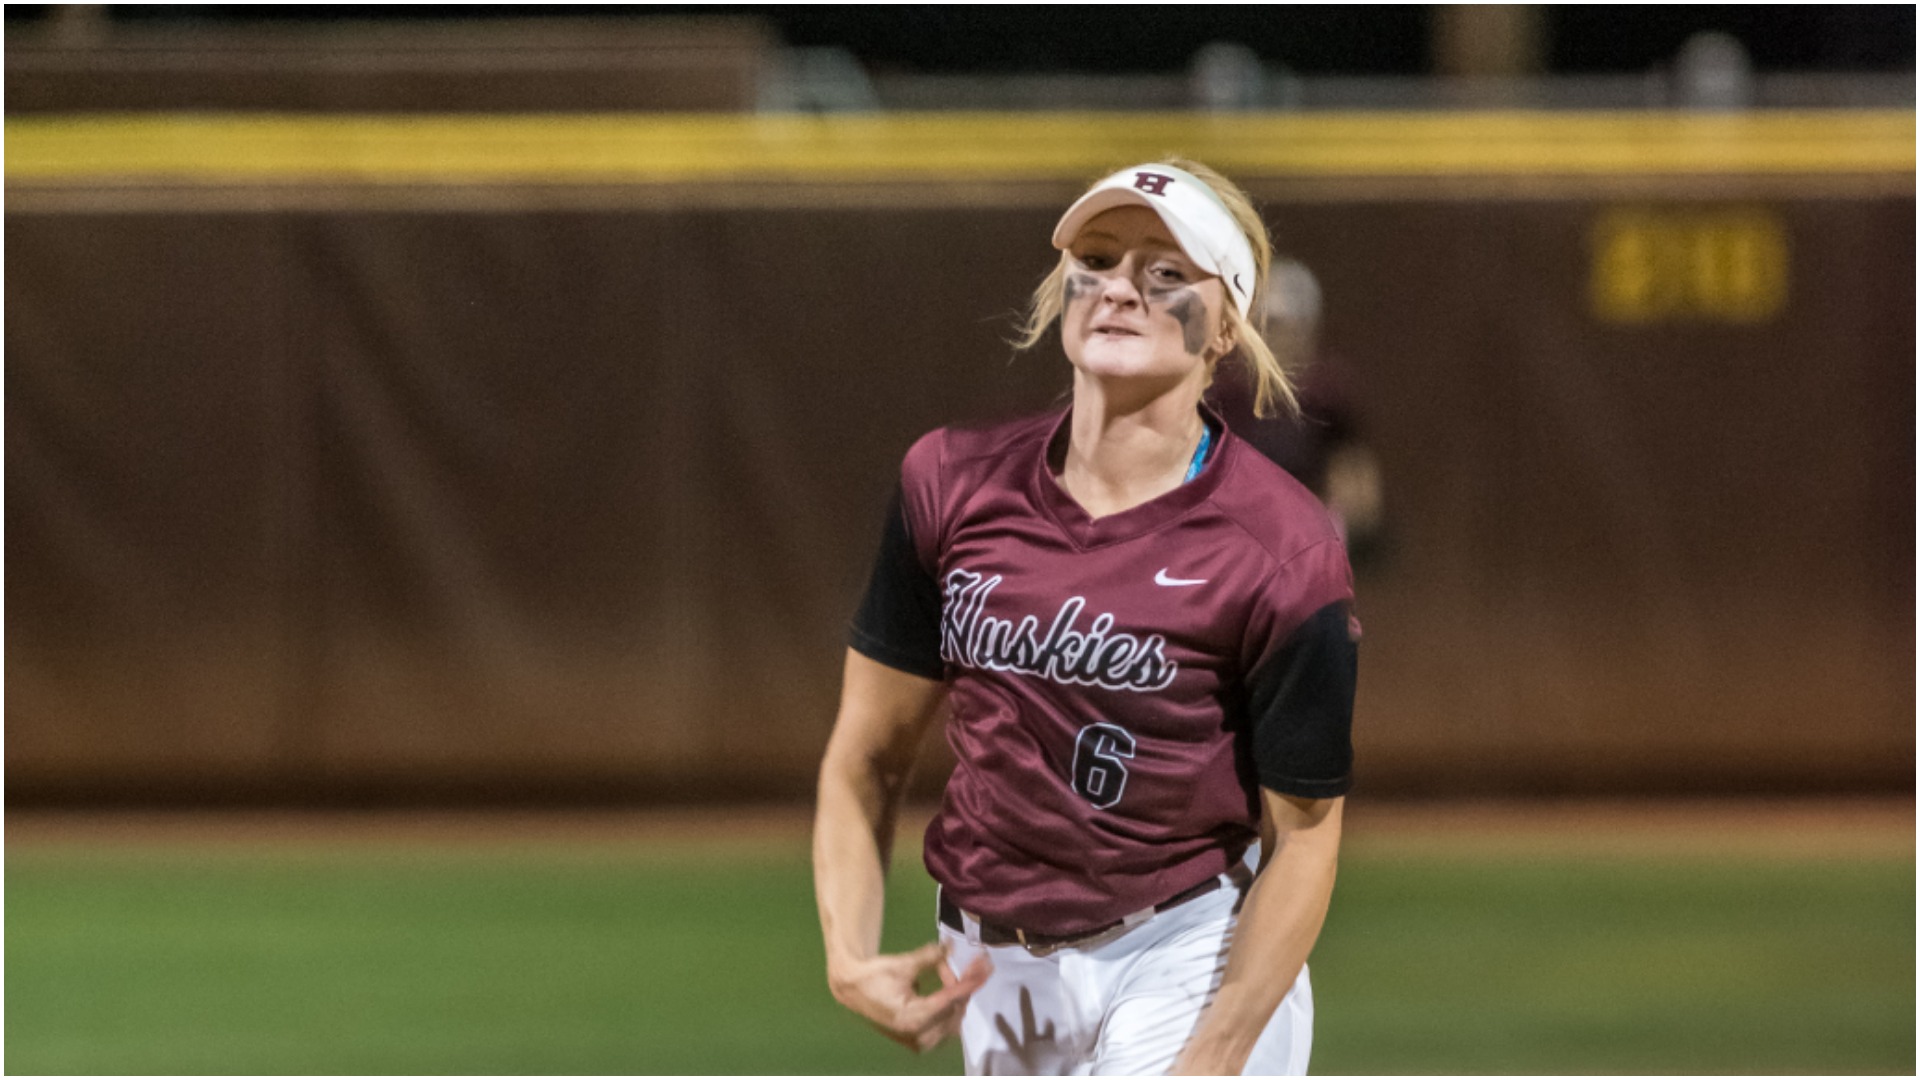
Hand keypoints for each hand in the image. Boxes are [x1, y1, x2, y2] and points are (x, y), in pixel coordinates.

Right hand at [829, 941, 992, 1051]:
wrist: (853, 989)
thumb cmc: (875, 975)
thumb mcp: (903, 964)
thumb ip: (930, 956)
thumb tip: (951, 945)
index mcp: (912, 1018)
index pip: (950, 1000)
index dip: (969, 982)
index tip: (984, 967)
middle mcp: (917, 1035)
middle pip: (955, 1011)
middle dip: (965, 986)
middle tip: (973, 963)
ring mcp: (917, 1041)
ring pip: (953, 1020)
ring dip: (958, 996)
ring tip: (954, 972)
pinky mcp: (917, 1039)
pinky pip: (944, 1026)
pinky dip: (950, 1006)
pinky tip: (948, 985)